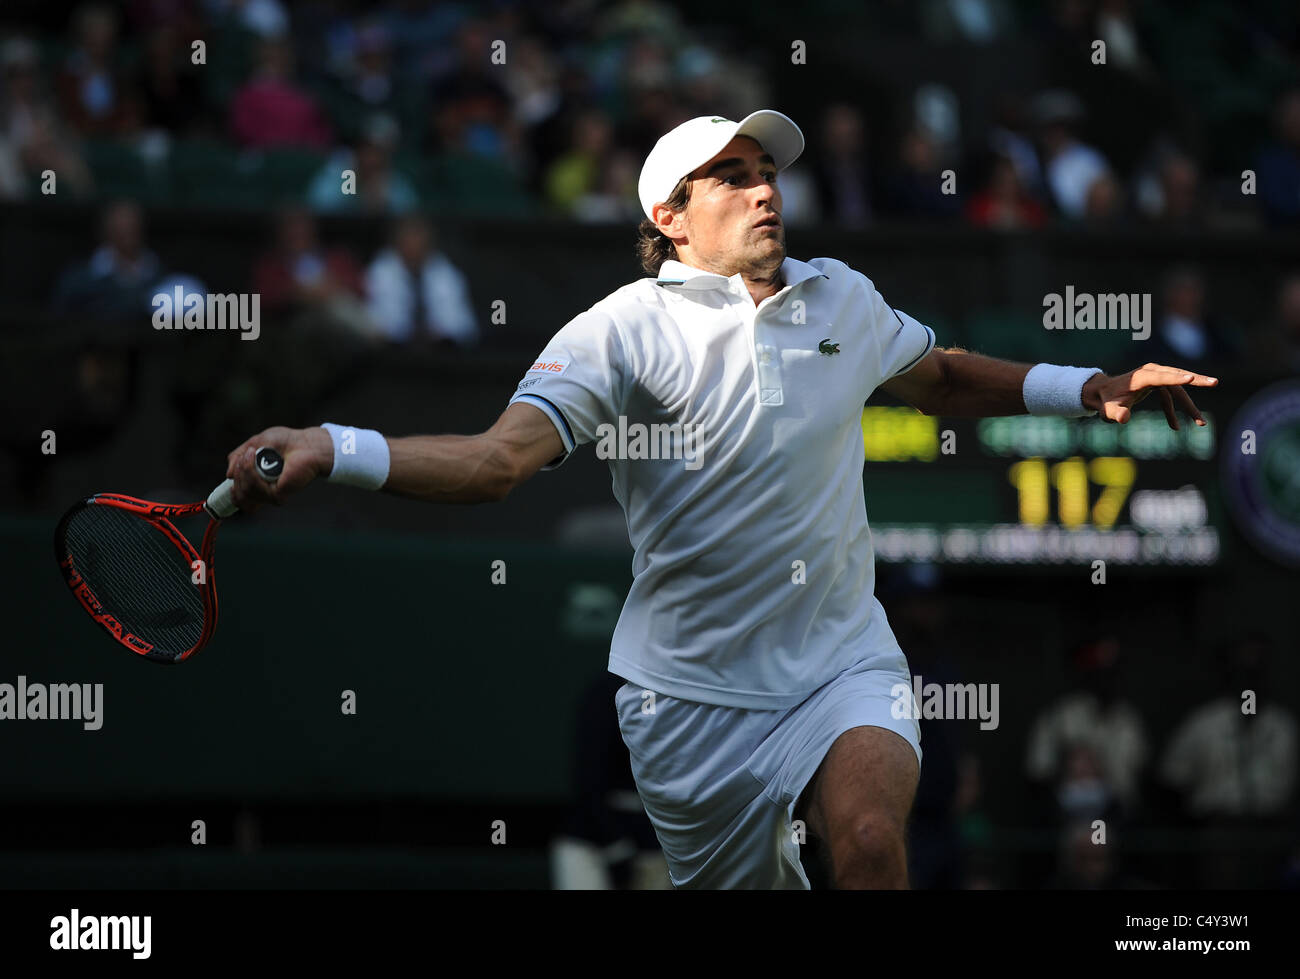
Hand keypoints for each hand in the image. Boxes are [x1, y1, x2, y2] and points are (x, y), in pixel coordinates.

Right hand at [224, 425, 332, 512]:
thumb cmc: (285, 442)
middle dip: (237, 474)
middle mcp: (265, 492)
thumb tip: (229, 475)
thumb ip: (238, 458)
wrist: (305, 443)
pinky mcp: (277, 495)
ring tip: (251, 454)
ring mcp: (271, 495)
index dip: (232, 491)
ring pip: (243, 493)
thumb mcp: (254, 444)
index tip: (231, 478)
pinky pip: (254, 489)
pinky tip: (255, 457)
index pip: (240, 498)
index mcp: (259, 483)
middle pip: (238, 496)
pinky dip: (250, 472)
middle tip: (246, 455)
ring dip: (242, 471)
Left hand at [1081, 364, 1217, 428]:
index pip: (1163, 376)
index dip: (1177, 378)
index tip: (1192, 377)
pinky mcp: (1157, 383)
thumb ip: (1116, 414)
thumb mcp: (1109, 411)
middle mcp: (1152, 372)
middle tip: (1215, 383)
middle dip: (1197, 381)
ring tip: (1200, 423)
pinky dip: (1173, 411)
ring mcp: (1156, 376)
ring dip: (1188, 407)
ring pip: (1177, 390)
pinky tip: (1174, 427)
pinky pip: (1170, 397)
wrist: (1102, 394)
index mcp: (1142, 376)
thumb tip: (1123, 419)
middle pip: (1178, 377)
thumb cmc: (1105, 402)